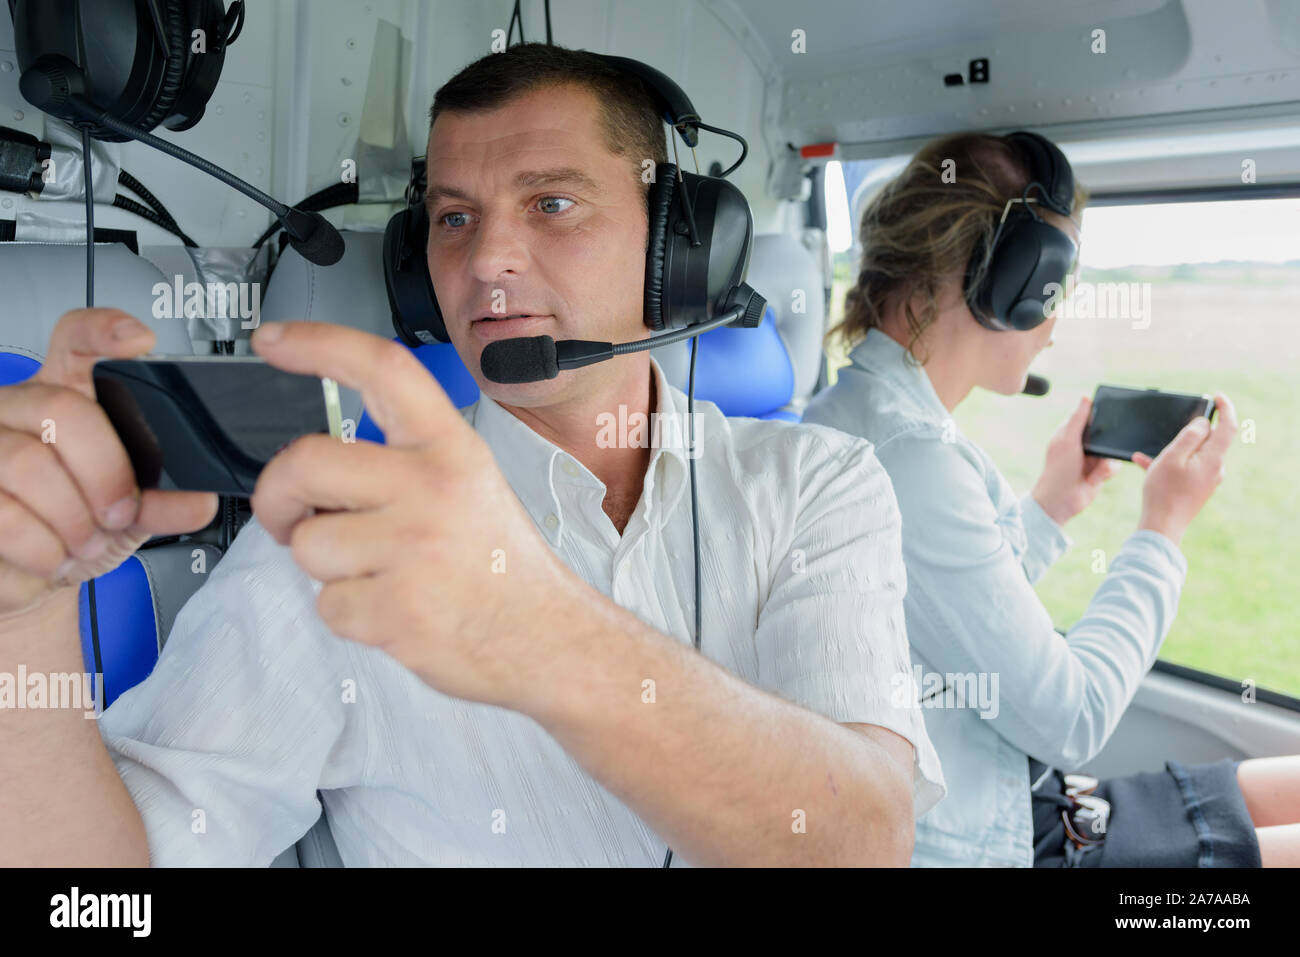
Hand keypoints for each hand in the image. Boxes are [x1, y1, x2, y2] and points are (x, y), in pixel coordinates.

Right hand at [0, 309, 217, 624]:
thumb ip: (164, 502)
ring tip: (85, 541)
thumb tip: (200, 499)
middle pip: (62, 411)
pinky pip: (5, 517)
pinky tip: (53, 554)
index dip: (104, 329)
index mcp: (66, 395)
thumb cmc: (77, 527)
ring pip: (27, 465)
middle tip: (118, 513)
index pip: (76, 339)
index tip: (139, 341)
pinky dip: (43, 549)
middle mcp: (18, 407)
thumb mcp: (131, 513)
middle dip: (104, 474)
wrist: (28, 571)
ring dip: (72, 520)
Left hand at [248, 320, 581, 709]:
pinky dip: (350, 616)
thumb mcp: (473, 484)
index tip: (272, 340)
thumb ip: (403, 463)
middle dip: (277, 497)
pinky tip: (395, 610)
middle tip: (290, 517)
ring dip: (328, 568)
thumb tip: (317, 468)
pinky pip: (328, 606)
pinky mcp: (397, 608)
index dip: (319, 345)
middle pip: (303, 462)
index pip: (381, 369)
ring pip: (308, 545)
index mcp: (451, 449)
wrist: (546, 637)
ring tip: (381, 575)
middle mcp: (432, 487)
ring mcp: (414, 548)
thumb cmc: (502, 565)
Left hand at [1031, 395, 1116, 526]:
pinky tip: (1095, 478)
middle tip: (1100, 449)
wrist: (1062, 500)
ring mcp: (1091, 458)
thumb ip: (1078, 419)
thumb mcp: (1068, 440)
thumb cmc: (1059, 469)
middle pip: (1104, 433)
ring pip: (1111, 450)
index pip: (1088, 417)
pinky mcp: (1099, 471)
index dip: (1099, 414)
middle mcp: (1081, 444)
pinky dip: (1107, 471)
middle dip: (1107, 441)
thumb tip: (1085, 397)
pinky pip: (1113, 465)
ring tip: (1095, 470)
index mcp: (1070, 433)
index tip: (1112, 411)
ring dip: (1106, 461)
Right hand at [1132, 393, 1236, 546]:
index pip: (1228, 426)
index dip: (1226, 408)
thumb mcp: (1172, 457)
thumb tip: (1204, 423)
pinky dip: (1168, 463)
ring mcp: (1206, 480)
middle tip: (1171, 427)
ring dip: (1172, 449)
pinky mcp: (1196, 488)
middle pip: (1209, 440)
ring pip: (1192, 455)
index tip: (1218, 396)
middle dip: (1190, 431)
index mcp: (1212, 458)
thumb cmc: (1164, 491)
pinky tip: (1143, 463)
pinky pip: (1184, 468)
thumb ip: (1190, 436)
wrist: (1162, 526)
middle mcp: (1215, 469)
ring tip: (1145, 453)